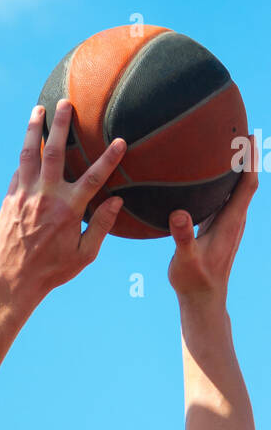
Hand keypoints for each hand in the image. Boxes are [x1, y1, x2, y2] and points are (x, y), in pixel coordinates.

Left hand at [0, 98, 125, 307]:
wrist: (12, 279)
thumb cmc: (52, 270)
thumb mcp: (84, 255)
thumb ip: (101, 226)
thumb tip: (117, 201)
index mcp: (68, 209)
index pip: (94, 176)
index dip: (109, 157)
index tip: (120, 140)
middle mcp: (45, 196)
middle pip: (55, 151)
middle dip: (61, 124)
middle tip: (65, 103)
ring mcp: (24, 195)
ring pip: (29, 154)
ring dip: (33, 129)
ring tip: (38, 110)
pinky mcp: (9, 200)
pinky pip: (18, 171)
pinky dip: (24, 155)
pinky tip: (28, 145)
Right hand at [168, 138, 257, 307]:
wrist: (204, 299)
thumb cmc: (194, 280)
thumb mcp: (186, 259)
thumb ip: (183, 237)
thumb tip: (179, 213)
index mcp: (230, 223)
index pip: (248, 185)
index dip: (251, 161)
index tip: (250, 137)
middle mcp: (234, 220)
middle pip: (247, 182)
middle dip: (246, 157)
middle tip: (240, 130)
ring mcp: (229, 224)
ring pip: (238, 190)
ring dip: (237, 169)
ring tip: (229, 146)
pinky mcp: (220, 228)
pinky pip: (227, 199)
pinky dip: (225, 182)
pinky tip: (212, 176)